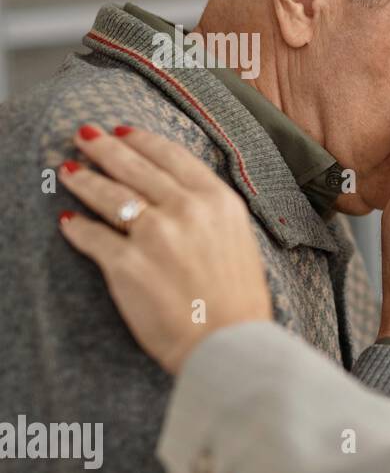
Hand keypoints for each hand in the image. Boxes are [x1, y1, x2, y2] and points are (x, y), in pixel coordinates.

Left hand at [57, 125, 271, 374]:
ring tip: (69, 171)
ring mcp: (154, 235)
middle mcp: (186, 210)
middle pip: (134, 168)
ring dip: (84, 179)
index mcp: (218, 202)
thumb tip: (178, 198)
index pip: (172, 157)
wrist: (227, 341)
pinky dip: (76, 228)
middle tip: (85, 135)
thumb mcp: (238, 240)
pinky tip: (69, 222)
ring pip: (108, 194)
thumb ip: (210, 214)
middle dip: (104, 148)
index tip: (124, 131)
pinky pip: (91, 236)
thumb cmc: (237, 300)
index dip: (143, 141)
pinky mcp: (125, 263)